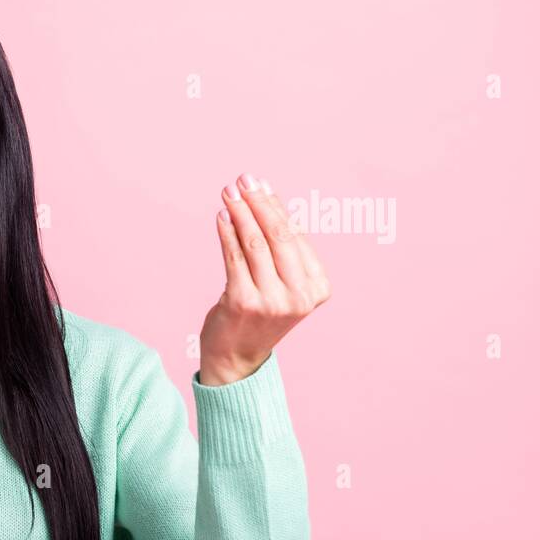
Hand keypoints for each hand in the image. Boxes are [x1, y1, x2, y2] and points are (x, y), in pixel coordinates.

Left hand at [198, 173, 331, 385]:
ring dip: (240, 212)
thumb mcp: (282, 284)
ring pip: (256, 243)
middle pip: (279, 236)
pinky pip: (234, 257)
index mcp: (318, 288)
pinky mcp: (243, 302)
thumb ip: (281, 250)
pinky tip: (222, 216)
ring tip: (229, 192)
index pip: (295, 236)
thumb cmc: (258, 315)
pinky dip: (227, 232)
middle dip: (259, 202)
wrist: (237, 359)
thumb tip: (265, 198)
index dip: (276, 206)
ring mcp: (273, 300)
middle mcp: (300, 295)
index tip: (259, 184)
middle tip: (243, 180)